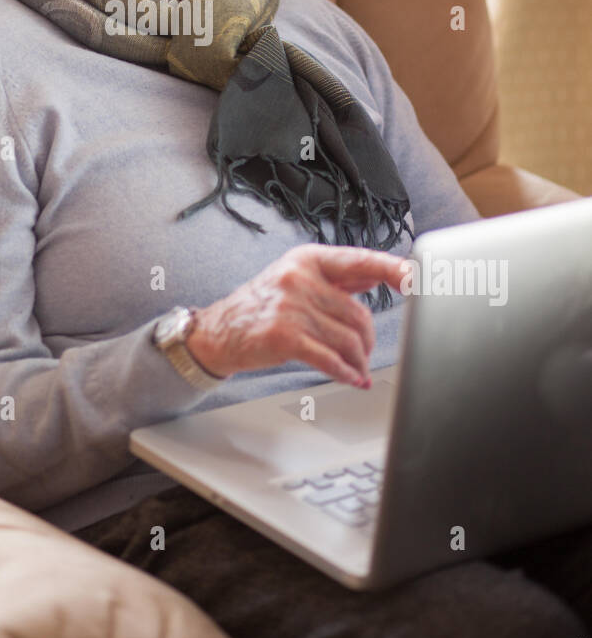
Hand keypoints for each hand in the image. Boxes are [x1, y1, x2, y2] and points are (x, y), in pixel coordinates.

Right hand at [185, 245, 412, 386]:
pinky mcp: (284, 336)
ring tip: (357, 369)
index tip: (418, 278)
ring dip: (358, 360)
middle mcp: (300, 277)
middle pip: (359, 312)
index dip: (393, 270)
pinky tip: (352, 378)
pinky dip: (346, 372)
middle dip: (367, 339)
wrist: (218, 332)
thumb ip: (337, 278)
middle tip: (364, 353)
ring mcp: (291, 306)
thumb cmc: (261, 306)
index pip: (360, 261)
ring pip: (348, 338)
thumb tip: (378, 276)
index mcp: (308, 259)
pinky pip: (329, 358)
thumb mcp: (296, 279)